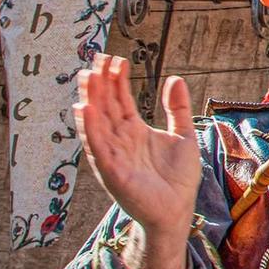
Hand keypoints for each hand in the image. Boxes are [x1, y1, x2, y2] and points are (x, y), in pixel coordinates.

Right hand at [73, 56, 200, 268]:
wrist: (178, 210)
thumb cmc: (178, 178)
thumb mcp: (183, 136)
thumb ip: (177, 108)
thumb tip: (174, 78)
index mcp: (134, 131)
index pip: (120, 100)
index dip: (116, 80)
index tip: (114, 58)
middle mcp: (119, 141)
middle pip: (105, 107)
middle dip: (99, 84)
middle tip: (94, 59)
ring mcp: (113, 156)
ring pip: (97, 123)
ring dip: (91, 100)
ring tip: (86, 77)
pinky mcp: (113, 172)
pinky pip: (98, 148)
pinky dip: (91, 129)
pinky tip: (84, 109)